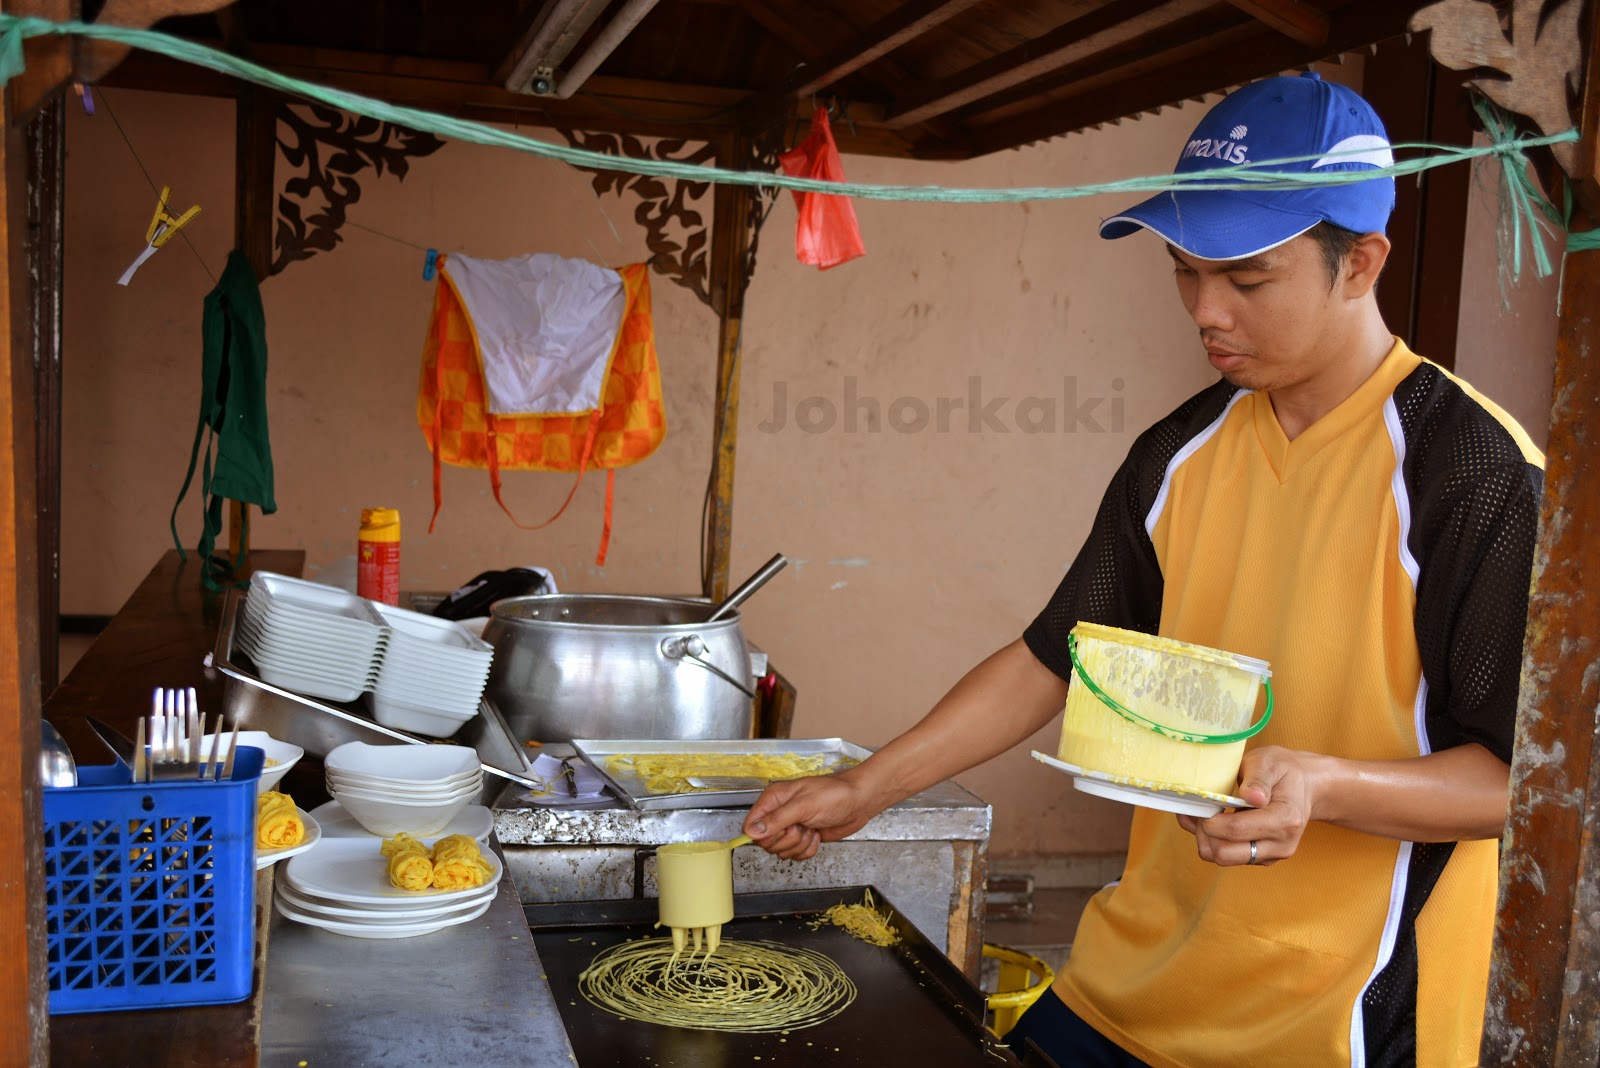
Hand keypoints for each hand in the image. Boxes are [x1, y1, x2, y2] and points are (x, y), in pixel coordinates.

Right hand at [742, 771, 882, 860]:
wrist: (859, 801)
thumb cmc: (835, 795)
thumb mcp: (804, 805)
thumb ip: (777, 819)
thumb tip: (751, 832)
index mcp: (773, 799)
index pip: (751, 825)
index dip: (763, 834)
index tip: (781, 831)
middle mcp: (779, 813)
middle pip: (766, 842)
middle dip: (787, 840)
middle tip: (801, 826)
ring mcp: (791, 827)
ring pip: (781, 851)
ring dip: (799, 844)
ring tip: (811, 828)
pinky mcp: (803, 838)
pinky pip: (796, 855)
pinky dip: (808, 850)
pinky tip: (817, 835)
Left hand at [1175, 746, 1320, 866]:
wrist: (1304, 787)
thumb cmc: (1283, 771)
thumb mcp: (1269, 763)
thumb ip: (1258, 779)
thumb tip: (1251, 796)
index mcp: (1285, 819)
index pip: (1236, 830)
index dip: (1210, 819)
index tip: (1201, 803)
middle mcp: (1281, 844)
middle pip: (1225, 854)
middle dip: (1205, 833)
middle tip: (1201, 810)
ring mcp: (1271, 855)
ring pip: (1222, 859)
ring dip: (1206, 839)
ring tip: (1206, 814)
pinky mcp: (1261, 858)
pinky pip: (1228, 857)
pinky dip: (1214, 841)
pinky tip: (1214, 820)